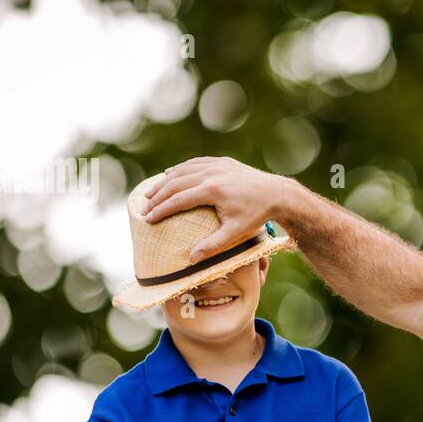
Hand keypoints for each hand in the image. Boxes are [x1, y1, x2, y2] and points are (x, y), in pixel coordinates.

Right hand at [142, 156, 302, 263]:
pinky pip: (195, 163)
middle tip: (145, 207)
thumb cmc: (256, 215)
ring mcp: (217, 165)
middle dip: (157, 195)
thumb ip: (212, 245)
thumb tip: (191, 259)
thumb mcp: (235, 233)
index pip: (178, 200)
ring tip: (151, 192)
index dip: (161, 210)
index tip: (148, 219)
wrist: (277, 194)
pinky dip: (180, 169)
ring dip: (165, 181)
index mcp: (213, 190)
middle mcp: (212, 173)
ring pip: (183, 170)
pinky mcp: (222, 161)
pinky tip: (170, 174)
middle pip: (175, 183)